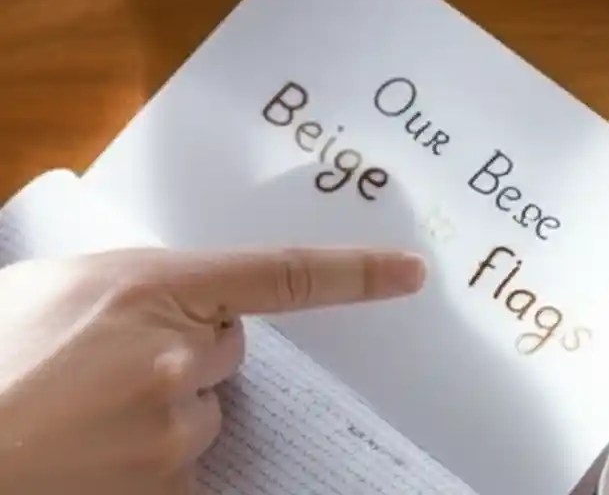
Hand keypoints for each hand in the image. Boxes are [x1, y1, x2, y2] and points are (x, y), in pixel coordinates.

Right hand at [0, 247, 425, 494]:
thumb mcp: (58, 288)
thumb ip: (138, 288)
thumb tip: (188, 304)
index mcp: (154, 287)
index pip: (284, 274)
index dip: (356, 273)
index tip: (413, 274)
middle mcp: (178, 357)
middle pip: (228, 351)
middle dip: (188, 356)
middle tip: (109, 367)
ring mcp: (174, 429)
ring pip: (205, 413)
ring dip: (167, 412)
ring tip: (86, 415)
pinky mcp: (166, 488)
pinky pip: (184, 467)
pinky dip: (149, 462)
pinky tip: (93, 454)